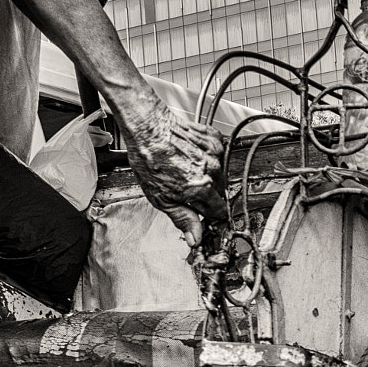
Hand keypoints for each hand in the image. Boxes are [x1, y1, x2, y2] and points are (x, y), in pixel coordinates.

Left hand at [118, 102, 223, 245]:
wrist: (148, 128)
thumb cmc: (149, 159)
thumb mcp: (161, 198)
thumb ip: (182, 218)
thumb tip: (195, 238)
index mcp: (201, 189)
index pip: (218, 212)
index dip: (209, 214)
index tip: (201, 211)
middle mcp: (212, 171)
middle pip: (219, 193)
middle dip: (206, 194)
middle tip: (187, 187)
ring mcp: (216, 153)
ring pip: (219, 174)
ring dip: (207, 175)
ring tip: (185, 168)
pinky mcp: (214, 139)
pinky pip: (217, 154)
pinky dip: (206, 157)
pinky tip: (190, 155)